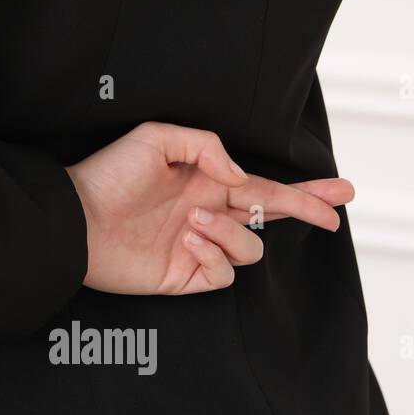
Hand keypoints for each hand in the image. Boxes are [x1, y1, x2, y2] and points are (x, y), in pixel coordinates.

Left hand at [66, 122, 354, 295]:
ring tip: (193, 219)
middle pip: (271, 217)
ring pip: (249, 248)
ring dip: (230, 232)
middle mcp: (207, 214)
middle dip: (305, 212)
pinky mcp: (183, 275)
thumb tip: (243, 178)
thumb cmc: (106, 175)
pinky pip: (222, 274)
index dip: (304, 191)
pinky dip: (212, 253)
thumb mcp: (156, 139)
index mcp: (205, 182)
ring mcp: (197, 246)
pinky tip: (185, 238)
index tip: (341, 193)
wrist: (72, 219)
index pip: (264, 187)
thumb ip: (206, 147)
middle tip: (331, 215)